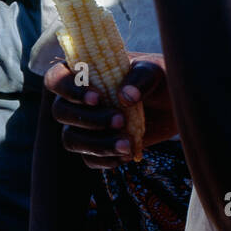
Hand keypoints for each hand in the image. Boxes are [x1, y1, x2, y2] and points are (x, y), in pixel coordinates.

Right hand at [46, 55, 175, 168]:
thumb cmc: (160, 79)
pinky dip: (106, 159)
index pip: (56, 78)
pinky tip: (127, 155)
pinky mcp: (96, 147)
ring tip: (127, 144)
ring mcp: (84, 125)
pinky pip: (88, 159)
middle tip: (120, 120)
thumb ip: (141, 77)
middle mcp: (77, 100)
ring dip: (96, 144)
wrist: (174, 105)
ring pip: (71, 139)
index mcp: (83, 73)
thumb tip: (125, 96)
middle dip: (88, 120)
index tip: (96, 98)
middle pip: (60, 112)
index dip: (69, 89)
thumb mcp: (156, 71)